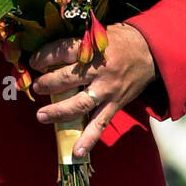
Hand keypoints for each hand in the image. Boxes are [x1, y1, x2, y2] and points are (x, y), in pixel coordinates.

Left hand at [29, 23, 156, 157]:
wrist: (151, 52)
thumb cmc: (120, 40)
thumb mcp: (99, 33)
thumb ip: (78, 44)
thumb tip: (50, 54)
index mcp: (93, 49)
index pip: (62, 52)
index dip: (44, 58)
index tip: (33, 62)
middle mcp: (99, 70)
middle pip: (67, 79)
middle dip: (47, 84)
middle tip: (36, 86)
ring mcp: (107, 90)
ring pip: (79, 104)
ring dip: (58, 111)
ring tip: (41, 115)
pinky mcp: (116, 104)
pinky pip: (100, 124)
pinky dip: (89, 139)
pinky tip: (77, 151)